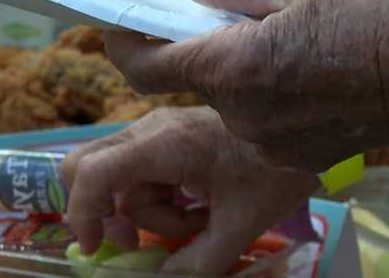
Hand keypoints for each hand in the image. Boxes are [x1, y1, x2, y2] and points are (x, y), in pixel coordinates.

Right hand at [62, 107, 317, 275]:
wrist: (305, 128)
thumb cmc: (274, 171)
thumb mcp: (240, 224)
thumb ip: (198, 261)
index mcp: (163, 144)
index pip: (96, 172)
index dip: (83, 212)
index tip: (97, 249)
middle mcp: (150, 131)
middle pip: (88, 166)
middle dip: (102, 212)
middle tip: (131, 242)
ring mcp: (157, 133)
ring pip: (120, 181)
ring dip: (148, 214)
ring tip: (197, 223)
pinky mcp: (168, 140)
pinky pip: (142, 177)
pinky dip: (160, 202)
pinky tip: (197, 210)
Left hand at [105, 0, 388, 171]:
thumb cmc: (373, 18)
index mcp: (235, 68)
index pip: (145, 67)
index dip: (121, 43)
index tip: (120, 22)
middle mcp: (242, 116)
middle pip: (192, 81)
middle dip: (201, 47)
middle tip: (236, 14)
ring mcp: (268, 144)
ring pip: (227, 103)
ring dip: (238, 73)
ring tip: (286, 42)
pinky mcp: (295, 158)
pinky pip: (258, 125)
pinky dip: (266, 99)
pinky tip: (306, 75)